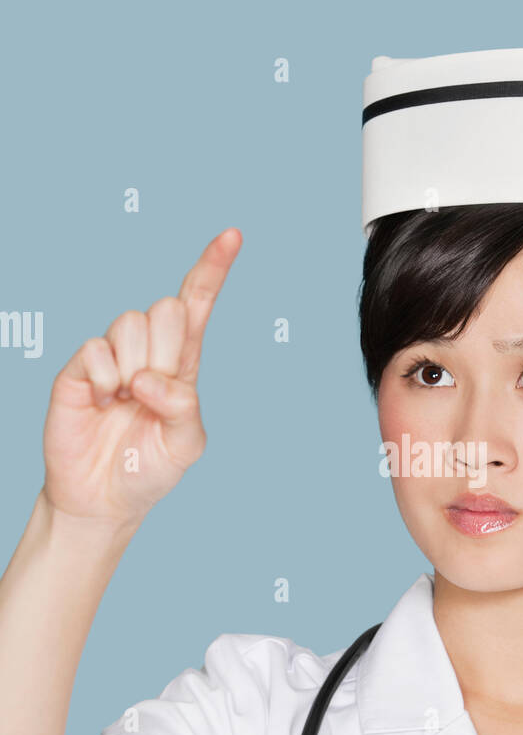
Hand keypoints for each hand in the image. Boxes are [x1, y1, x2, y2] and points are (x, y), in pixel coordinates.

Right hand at [42, 228, 241, 527]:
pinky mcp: (78, 370)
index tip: (233, 235)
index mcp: (181, 364)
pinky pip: (95, 349)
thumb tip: (149, 377)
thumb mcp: (185, 444)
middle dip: (166, 351)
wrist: (102, 499)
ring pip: (131, 323)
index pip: (197, 305)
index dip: (213, 268)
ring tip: (125, 401)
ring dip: (135, 368)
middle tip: (152, 392)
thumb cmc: (149, 470)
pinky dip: (104, 379)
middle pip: (166, 308)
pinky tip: (102, 402)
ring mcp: (111, 357)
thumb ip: (183, 408)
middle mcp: (147, 352)